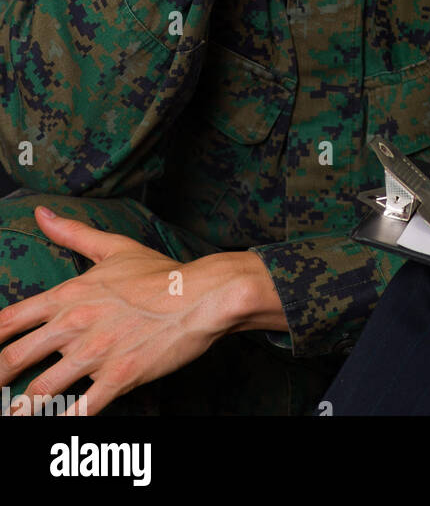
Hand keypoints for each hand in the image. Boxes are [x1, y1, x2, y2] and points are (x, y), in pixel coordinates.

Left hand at [0, 207, 241, 415]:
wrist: (201, 295)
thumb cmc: (160, 273)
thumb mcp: (114, 248)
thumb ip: (73, 233)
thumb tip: (41, 213)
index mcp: (70, 294)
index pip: (11, 320)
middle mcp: (75, 324)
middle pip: (14, 359)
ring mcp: (95, 353)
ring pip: (41, 391)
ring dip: (22, 407)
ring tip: (14, 415)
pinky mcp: (118, 377)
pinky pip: (81, 409)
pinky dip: (63, 421)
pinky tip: (55, 425)